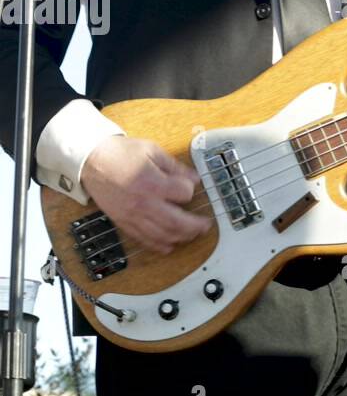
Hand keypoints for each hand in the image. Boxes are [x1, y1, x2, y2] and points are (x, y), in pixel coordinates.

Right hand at [81, 136, 211, 254]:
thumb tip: (194, 178)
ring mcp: (132, 215)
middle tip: (206, 225)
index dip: (190, 189)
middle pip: (177, 222)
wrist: (91, 160)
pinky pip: (144, 239)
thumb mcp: (151, 150)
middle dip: (196, 226)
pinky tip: (170, 245)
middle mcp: (143, 203)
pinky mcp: (123, 222)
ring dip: (182, 237)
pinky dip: (159, 245)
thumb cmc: (120, 153)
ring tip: (193, 234)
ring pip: (163, 235)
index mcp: (152, 182)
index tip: (190, 186)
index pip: (184, 193)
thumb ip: (175, 166)